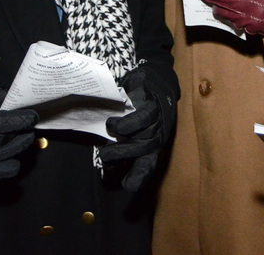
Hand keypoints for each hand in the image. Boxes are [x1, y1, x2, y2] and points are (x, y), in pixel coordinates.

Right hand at [100, 69, 164, 190]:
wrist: (157, 78)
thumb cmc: (141, 108)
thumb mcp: (134, 129)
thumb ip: (123, 145)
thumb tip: (108, 164)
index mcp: (153, 145)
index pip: (148, 165)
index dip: (139, 177)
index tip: (126, 185)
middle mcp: (158, 135)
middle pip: (143, 152)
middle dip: (122, 156)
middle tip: (104, 155)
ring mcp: (158, 119)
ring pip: (144, 136)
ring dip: (124, 139)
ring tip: (108, 133)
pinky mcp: (153, 103)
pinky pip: (144, 117)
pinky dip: (130, 123)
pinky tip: (116, 123)